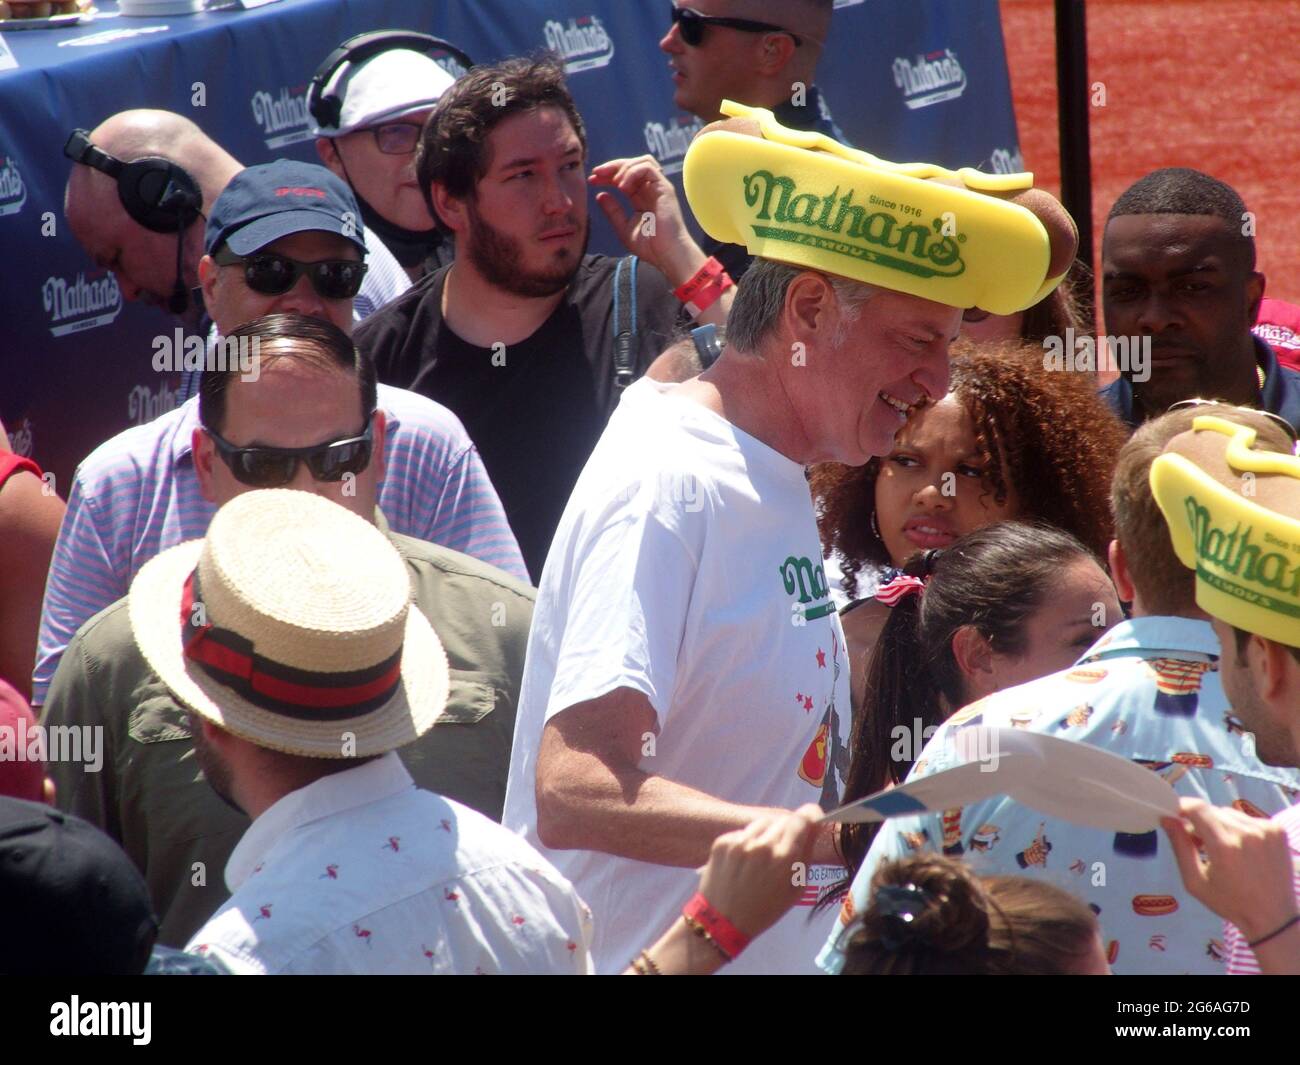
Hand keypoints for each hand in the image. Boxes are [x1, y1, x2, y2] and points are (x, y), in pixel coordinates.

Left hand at [589, 155, 702, 284]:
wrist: (667, 255)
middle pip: (631, 165)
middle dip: (612, 167)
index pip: (623, 179)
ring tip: (613, 182)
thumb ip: (613, 211)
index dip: (606, 176)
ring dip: (623, 168)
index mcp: (641, 198)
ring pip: (641, 162)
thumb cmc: (651, 247)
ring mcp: (659, 188)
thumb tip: (600, 195)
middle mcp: (651, 190)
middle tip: (596, 174)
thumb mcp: (624, 228)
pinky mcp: (664, 188)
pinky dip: (632, 173)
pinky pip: (648, 168)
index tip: (592, 180)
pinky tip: (622, 186)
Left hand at [697, 804, 822, 939]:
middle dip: (789, 830)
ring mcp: (740, 841)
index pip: (803, 818)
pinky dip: (747, 842)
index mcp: (784, 857)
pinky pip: (743, 832)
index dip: (810, 814)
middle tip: (784, 848)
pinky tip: (744, 862)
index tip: (812, 817)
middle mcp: (762, 844)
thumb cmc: (765, 909)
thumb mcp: (796, 888)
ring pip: (763, 823)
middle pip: (784, 820)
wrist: (722, 921)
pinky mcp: (722, 841)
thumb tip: (814, 827)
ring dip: (767, 834)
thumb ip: (806, 854)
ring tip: (761, 857)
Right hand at [1161, 797, 1297, 940]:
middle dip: (1201, 822)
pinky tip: (1243, 848)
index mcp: (1224, 847)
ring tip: (1223, 847)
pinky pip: (1248, 819)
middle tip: (1199, 843)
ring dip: (1221, 825)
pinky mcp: (1278, 831)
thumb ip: (1179, 846)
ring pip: (1230, 814)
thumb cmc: (1229, 902)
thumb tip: (1167, 819)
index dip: (1183, 807)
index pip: (1197, 808)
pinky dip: (1240, 828)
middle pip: (1212, 811)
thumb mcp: (1195, 881)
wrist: (1273, 916)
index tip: (1176, 815)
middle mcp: (1247, 833)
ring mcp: (1266, 831)